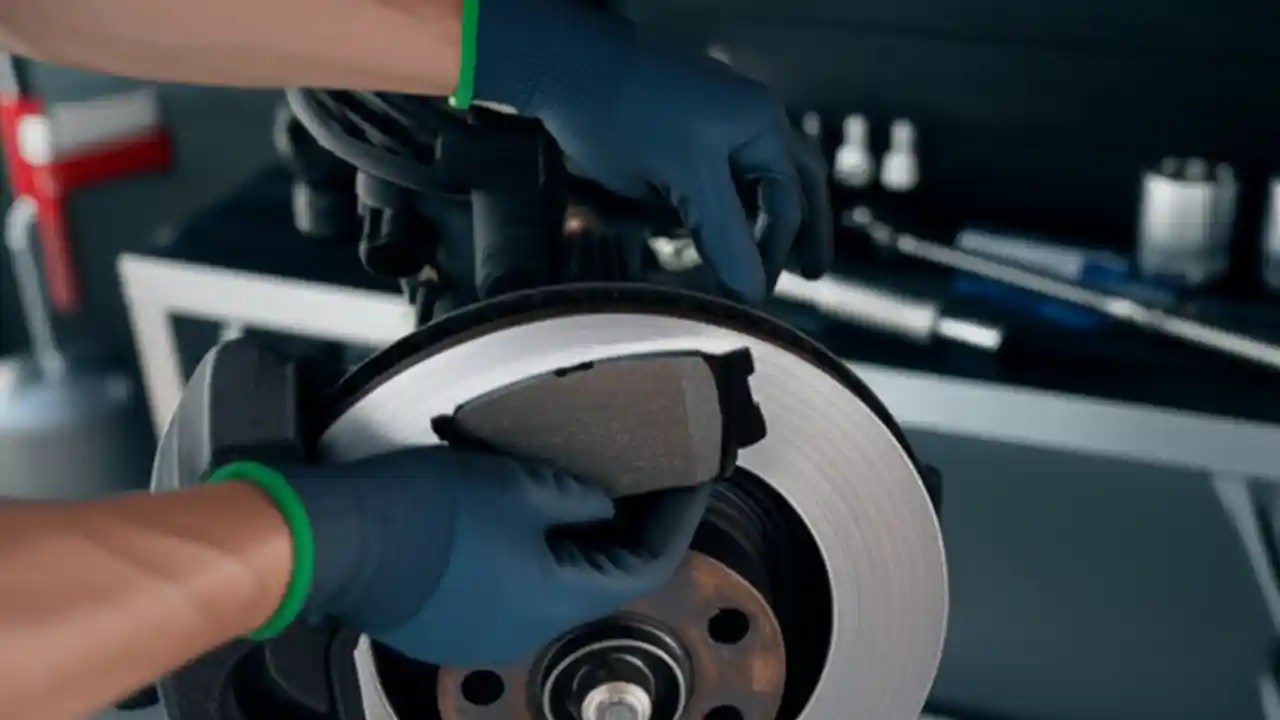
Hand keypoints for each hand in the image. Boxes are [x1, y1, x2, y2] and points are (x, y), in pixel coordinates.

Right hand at [285, 448, 711, 666]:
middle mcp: (526, 629)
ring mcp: (485, 631)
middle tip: (632, 483)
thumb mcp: (520, 485)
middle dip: (619, 530)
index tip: (688, 488)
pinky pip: (506, 588)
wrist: (338, 539)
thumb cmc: (419, 513)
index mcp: (556, 600)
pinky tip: (512, 518)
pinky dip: (525, 554)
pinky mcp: (449, 622)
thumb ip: (576, 498)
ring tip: (568, 491)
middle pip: (596, 579)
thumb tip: (600, 506)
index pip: (644, 567)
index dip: (672, 521)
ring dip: (568, 541)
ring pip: (549, 583)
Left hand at [473, 0, 831, 303]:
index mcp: (760, 124)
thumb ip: (724, 234)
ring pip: (758, 180)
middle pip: (794, 182)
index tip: (754, 298)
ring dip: (764, 221)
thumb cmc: (627, 115)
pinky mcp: (686, 132)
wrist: (565, 70)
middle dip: (802, 230)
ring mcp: (718, 123)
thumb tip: (754, 292)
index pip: (786, 201)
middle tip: (811, 274)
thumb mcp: (684, 178)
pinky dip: (730, 207)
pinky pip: (723, 174)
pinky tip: (722, 233)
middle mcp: (748, 120)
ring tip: (764, 260)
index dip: (774, 252)